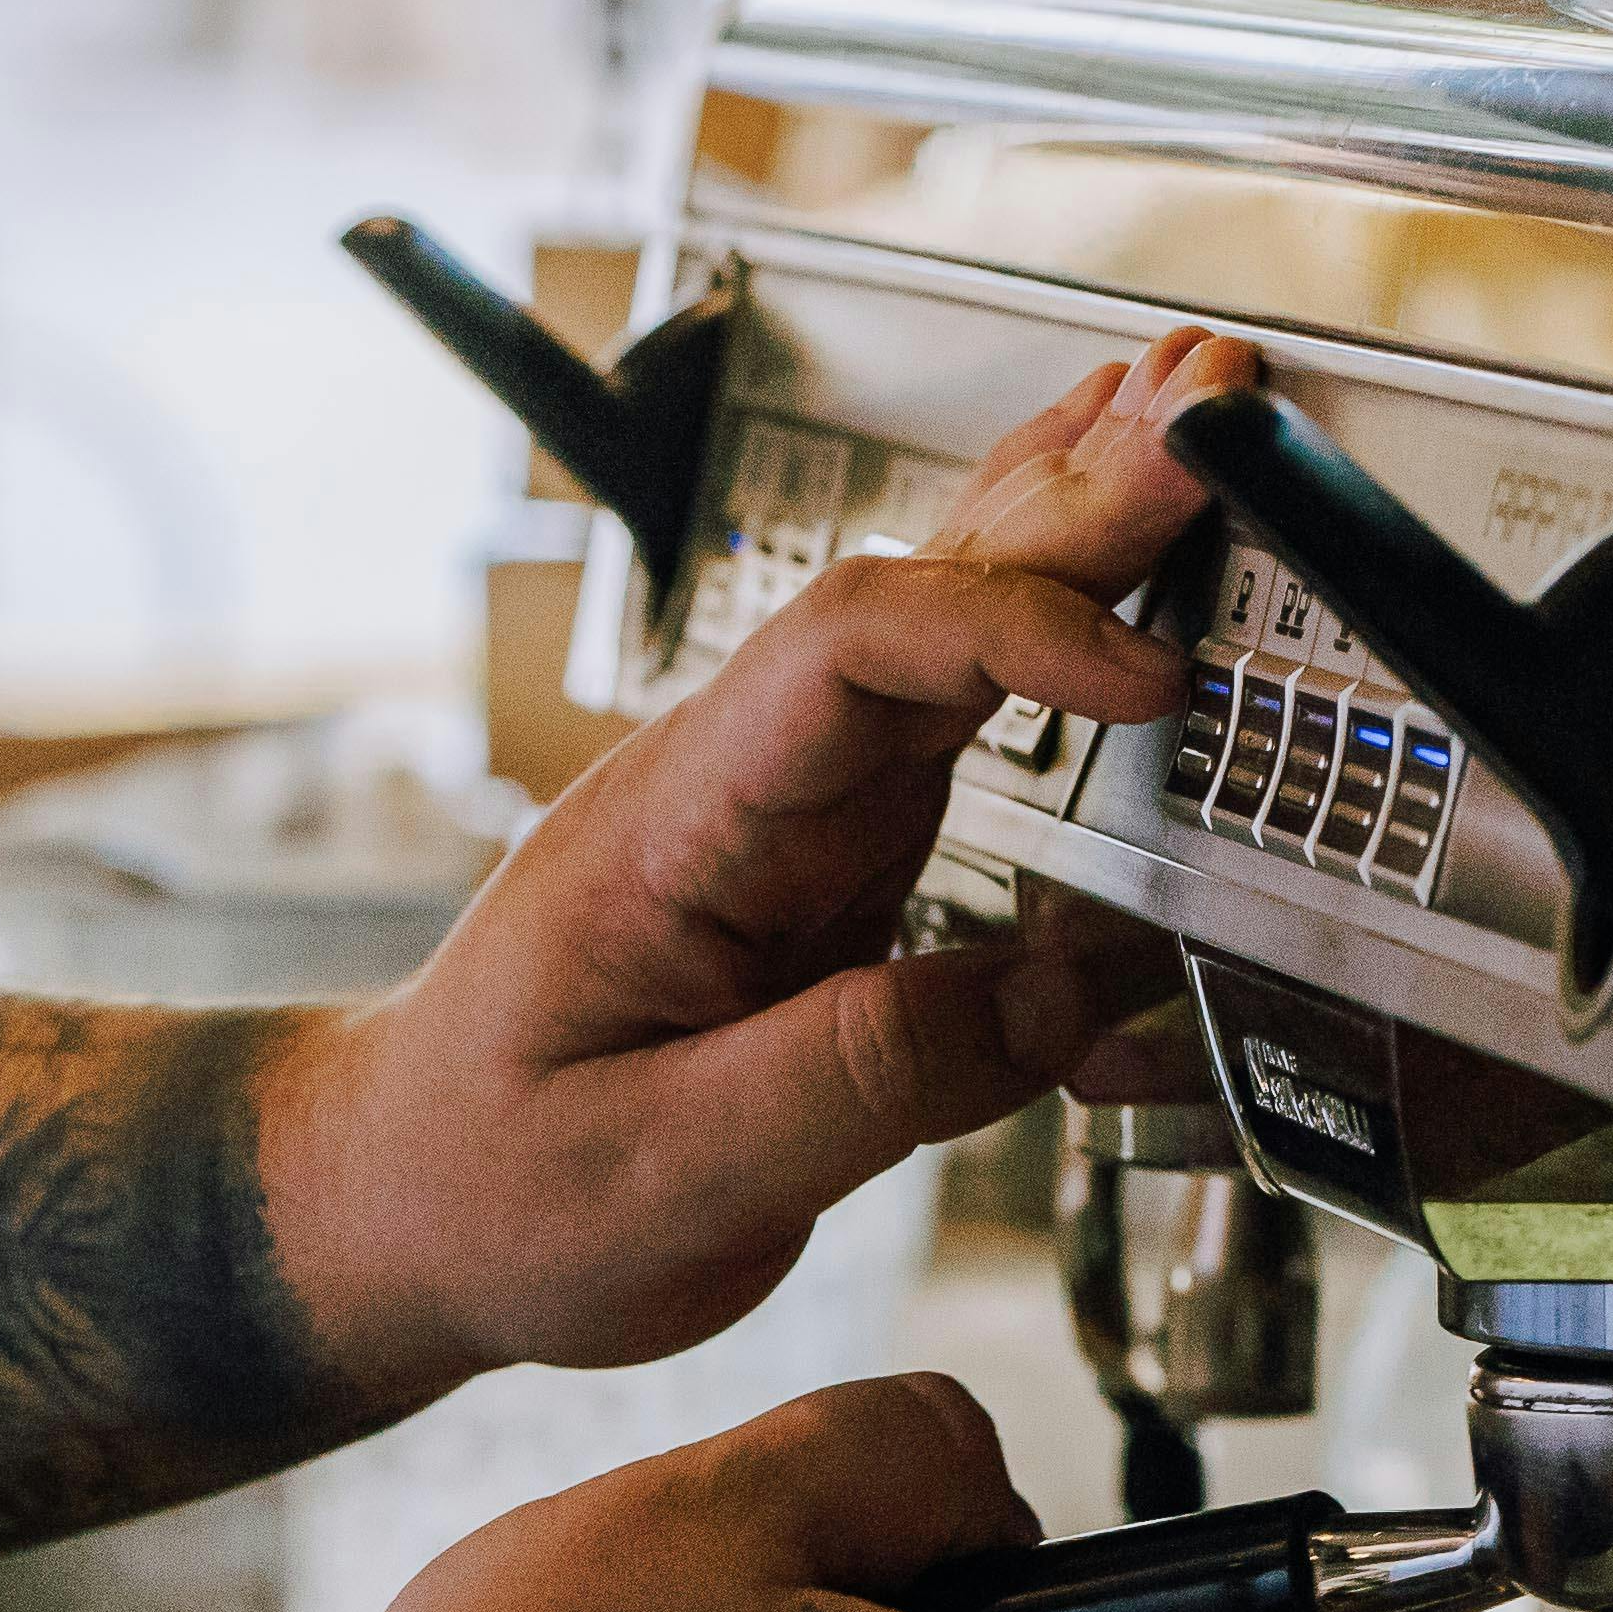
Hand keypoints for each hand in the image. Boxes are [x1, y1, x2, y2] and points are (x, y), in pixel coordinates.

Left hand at [270, 331, 1258, 1395]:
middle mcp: (746, 788)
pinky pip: (973, 739)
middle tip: (1213, 403)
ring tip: (1194, 422)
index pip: (851, 653)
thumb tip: (1057, 999)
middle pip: (927, 597)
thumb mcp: (660, 1174)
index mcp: (678, 824)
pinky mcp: (843, 874)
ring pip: (957, 641)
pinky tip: (1126, 574)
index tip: (1143, 677)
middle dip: (1078, 497)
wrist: (399, 1207)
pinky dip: (1066, 648)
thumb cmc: (485, 1183)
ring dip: (1079, 536)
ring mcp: (800, 821)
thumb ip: (863, 1081)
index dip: (1011, 634)